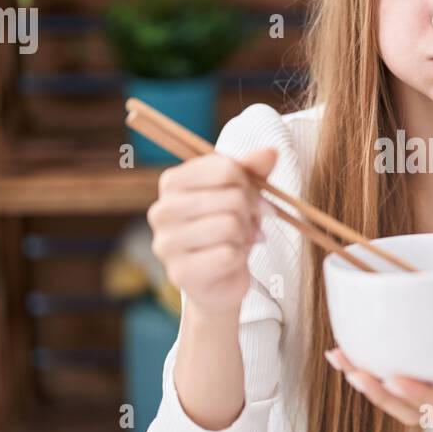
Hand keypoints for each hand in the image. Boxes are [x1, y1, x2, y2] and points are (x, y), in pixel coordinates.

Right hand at [147, 146, 277, 317]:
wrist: (220, 279)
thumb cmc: (227, 230)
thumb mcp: (241, 194)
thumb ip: (253, 170)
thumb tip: (271, 152)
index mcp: (172, 182)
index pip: (225, 168)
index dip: (250, 183)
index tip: (253, 197)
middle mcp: (161, 210)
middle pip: (232, 197)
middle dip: (250, 212)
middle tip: (249, 223)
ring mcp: (166, 243)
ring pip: (230, 225)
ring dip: (244, 236)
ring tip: (238, 241)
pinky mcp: (179, 272)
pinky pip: (227, 255)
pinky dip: (239, 257)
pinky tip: (231, 260)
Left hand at [324, 295, 432, 424]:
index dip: (418, 397)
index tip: (394, 379)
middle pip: (411, 411)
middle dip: (381, 395)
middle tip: (357, 373)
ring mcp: (432, 387)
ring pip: (394, 400)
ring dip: (366, 384)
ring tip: (341, 360)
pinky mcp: (419, 374)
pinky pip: (389, 380)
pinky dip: (365, 367)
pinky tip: (341, 351)